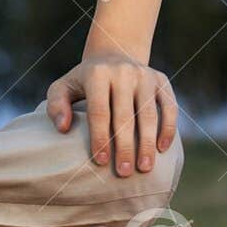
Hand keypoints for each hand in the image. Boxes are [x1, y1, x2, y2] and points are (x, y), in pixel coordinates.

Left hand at [45, 53, 177, 176]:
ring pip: (149, 114)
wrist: (114, 54)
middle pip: (125, 115)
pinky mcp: (162, 80)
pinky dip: (168, 128)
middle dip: (125, 147)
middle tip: (124, 172)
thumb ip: (56, 105)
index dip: (100, 138)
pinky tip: (162, 149)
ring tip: (144, 168)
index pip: (99, 111)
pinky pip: (169, 106)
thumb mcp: (63, 87)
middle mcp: (123, 72)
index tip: (101, 162)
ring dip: (147, 143)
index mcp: (97, 74)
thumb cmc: (85, 81)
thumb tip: (63, 128)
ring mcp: (145, 75)